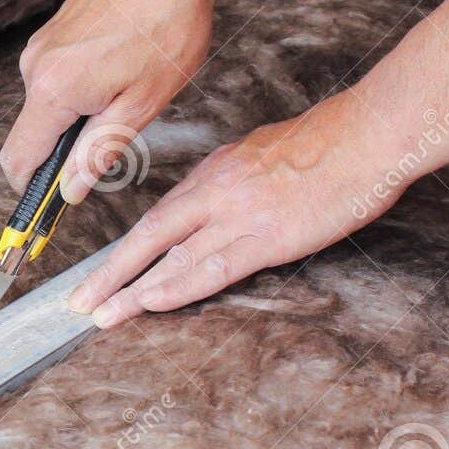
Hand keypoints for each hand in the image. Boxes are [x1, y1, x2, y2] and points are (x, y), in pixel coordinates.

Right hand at [0, 0, 415, 200]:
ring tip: (131, 88)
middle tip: (118, 139)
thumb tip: (70, 192)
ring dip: (78, 115)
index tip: (46, 215)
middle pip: (32, 133)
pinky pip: (57, 75)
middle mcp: (34, 65)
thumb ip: (99, 153)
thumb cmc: (169, 29)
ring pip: (48, 103)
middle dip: (64, 151)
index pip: (19, 160)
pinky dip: (81, 87)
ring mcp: (42, 42)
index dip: (29, 193)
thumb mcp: (142, 105)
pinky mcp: (54, 27)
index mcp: (52, 89)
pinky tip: (123, 66)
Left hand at [68, 94, 387, 326]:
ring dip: (131, 289)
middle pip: (150, 234)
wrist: (370, 134)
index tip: (105, 270)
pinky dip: (176, 287)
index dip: (131, 247)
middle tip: (78, 300)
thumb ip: (237, 179)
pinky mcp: (268, 237)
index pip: (162, 214)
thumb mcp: (267, 152)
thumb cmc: (332, 143)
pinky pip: (211, 267)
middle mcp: (217, 191)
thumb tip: (219, 200)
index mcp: (217, 170)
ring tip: (101, 314)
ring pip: (172, 256)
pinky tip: (149, 302)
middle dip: (111, 271)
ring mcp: (240, 214)